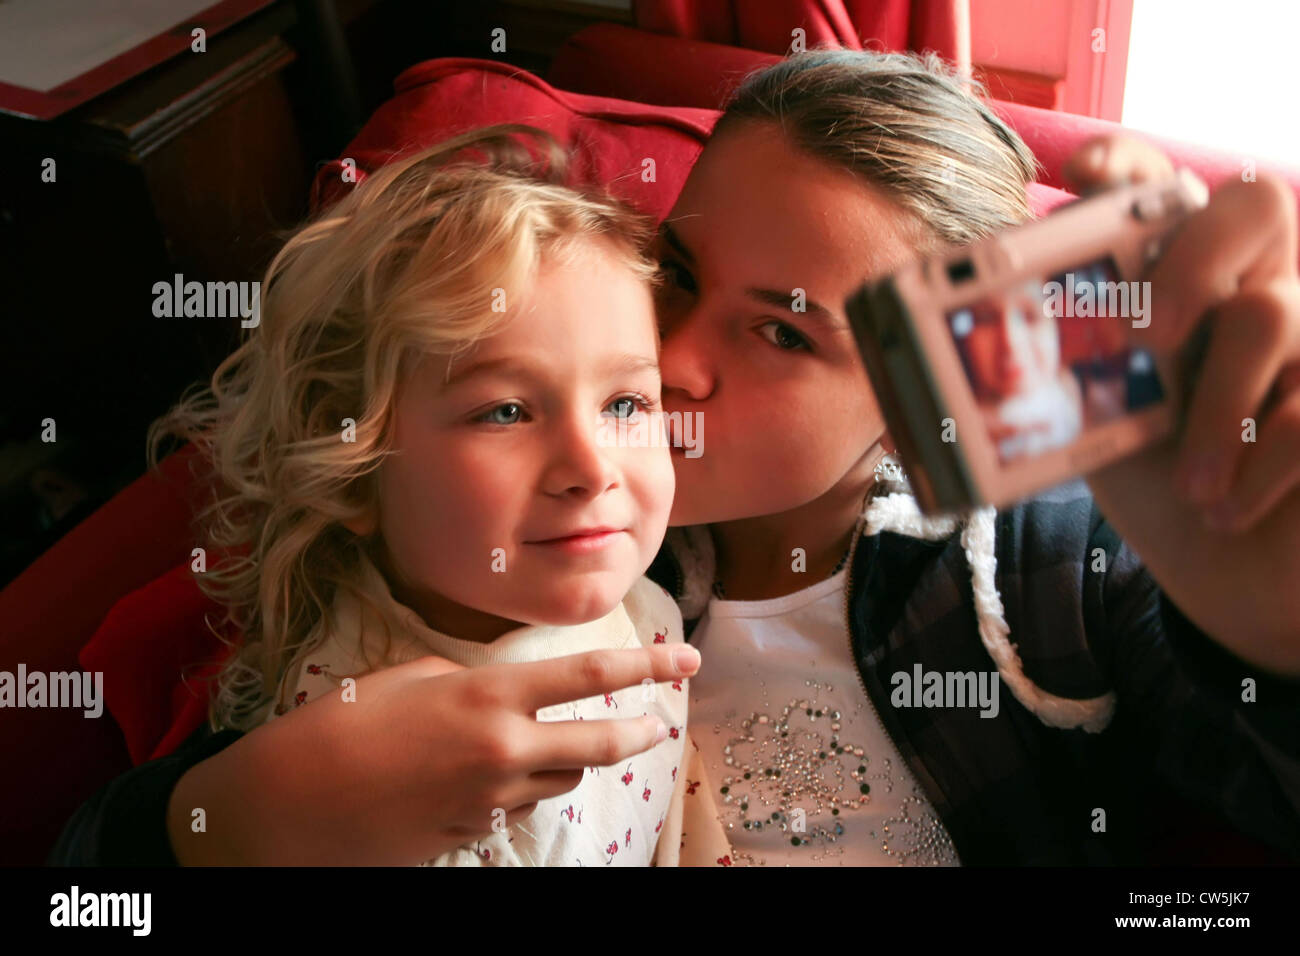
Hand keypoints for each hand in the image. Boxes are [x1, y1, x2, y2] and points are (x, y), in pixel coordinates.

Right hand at [167, 643, 700, 864]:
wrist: (289, 806)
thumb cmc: (341, 725)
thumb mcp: (408, 676)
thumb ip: (468, 680)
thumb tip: (498, 692)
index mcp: (487, 695)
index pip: (588, 675)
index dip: (645, 663)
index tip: (684, 658)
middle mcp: (503, 750)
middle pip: (598, 743)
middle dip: (639, 731)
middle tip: (661, 724)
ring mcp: (491, 800)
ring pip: (559, 780)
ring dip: (566, 761)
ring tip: (551, 743)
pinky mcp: (472, 835)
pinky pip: (514, 808)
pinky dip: (515, 790)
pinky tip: (478, 779)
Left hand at [1065, 133, 1299, 672]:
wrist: (1232, 572)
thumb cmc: (1162, 485)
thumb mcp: (1094, 426)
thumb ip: (1059, 379)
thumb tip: (944, 368)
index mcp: (1187, 280)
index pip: (1168, 185)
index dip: (1133, 162)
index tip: (1087, 171)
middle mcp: (1262, 281)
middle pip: (1255, 202)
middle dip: (1191, 261)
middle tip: (1147, 336)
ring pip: (1268, 314)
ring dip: (1213, 409)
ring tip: (1193, 485)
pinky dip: (1260, 466)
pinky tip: (1232, 507)